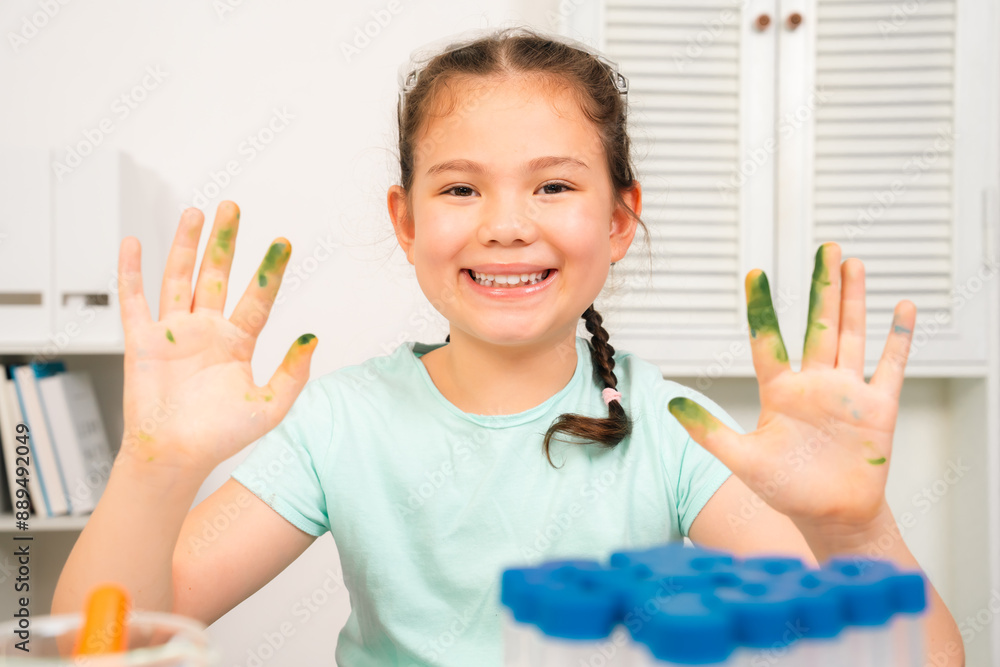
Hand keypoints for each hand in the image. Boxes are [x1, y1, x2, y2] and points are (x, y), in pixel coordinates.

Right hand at [115, 201, 317, 475]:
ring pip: (179, 278)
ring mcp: (174, 333)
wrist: (176, 456)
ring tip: (197, 214)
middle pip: (216, 275)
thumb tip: (313, 339)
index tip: (284, 243)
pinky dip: (131, 272)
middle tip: (233, 208)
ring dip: (186, 245)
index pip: (257, 298)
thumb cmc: (220, 436)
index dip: (270, 271)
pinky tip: (135, 244)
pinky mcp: (142, 341)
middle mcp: (206, 331)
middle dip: (225, 241)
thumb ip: (293, 373)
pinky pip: (134, 300)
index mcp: (236, 343)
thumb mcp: (269, 405)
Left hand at [668, 242, 914, 532]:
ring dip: (853, 300)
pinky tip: (904, 309)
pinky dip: (899, 339)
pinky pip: (891, 366)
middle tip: (825, 247)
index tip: (756, 274)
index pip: (768, 340)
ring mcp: (848, 392)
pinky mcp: (879, 408)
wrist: (830, 517)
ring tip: (853, 264)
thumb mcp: (741, 458)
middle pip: (818, 325)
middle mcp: (815, 384)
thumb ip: (707, 430)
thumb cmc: (787, 489)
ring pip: (851, 335)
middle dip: (822, 286)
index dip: (763, 308)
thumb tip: (670, 405)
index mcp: (781, 391)